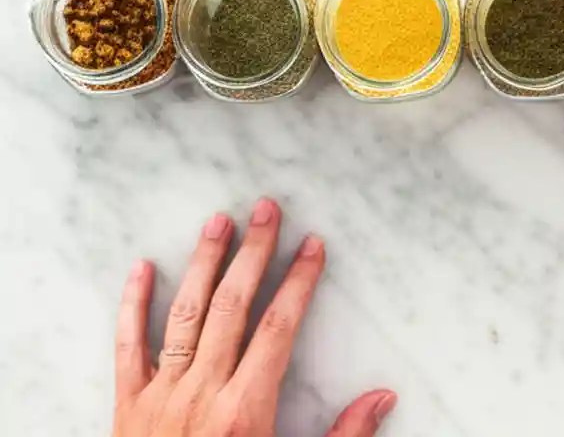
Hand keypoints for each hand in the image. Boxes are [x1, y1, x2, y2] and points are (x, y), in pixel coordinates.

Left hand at [112, 198, 395, 435]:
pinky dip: (131, 305)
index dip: (300, 281)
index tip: (314, 245)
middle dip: (254, 253)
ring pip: (184, 315)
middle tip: (267, 209)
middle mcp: (202, 393)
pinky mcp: (126, 407)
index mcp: (246, 409)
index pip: (280, 327)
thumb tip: (383, 397)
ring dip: (203, 264)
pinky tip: (141, 268)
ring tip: (218, 221)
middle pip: (234, 306)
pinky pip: (126, 347)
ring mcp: (160, 396)